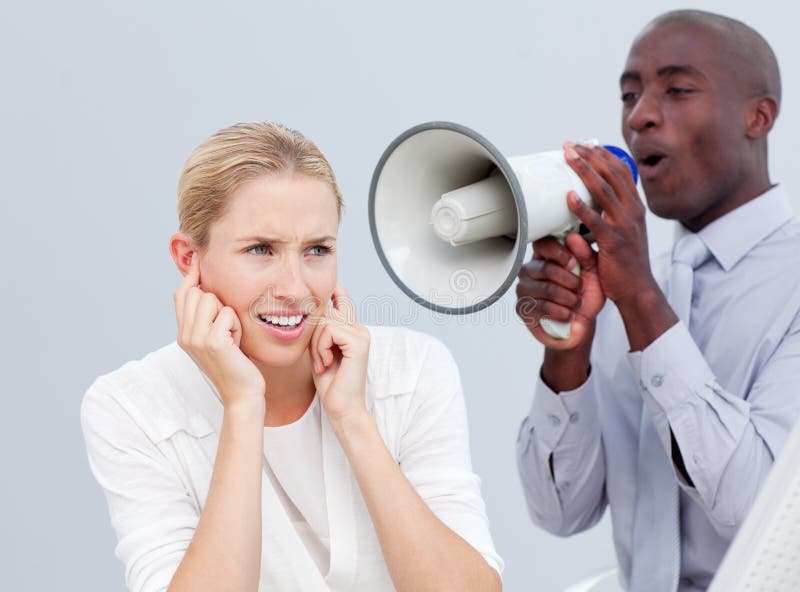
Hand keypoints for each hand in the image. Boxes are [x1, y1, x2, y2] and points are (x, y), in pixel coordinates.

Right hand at [174, 256, 264, 408]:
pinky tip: (237, 343)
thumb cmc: (236, 365)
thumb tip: (207, 287)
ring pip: (211, 299)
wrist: (242, 393)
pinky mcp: (212, 342)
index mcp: (184, 334)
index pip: (181, 294)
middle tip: (227, 327)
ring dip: (228, 314)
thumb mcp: (217, 338)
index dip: (191, 275)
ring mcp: (196, 339)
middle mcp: (185, 335)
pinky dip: (237, 326)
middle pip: (196, 292)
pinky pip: (227, 314)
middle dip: (217, 301)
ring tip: (232, 336)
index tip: (200, 258)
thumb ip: (208, 318)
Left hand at [309, 283, 370, 427]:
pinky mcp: (359, 342)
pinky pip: (329, 330)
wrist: (342, 407)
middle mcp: (359, 328)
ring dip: (316, 344)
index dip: (333, 288)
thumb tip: (309, 309)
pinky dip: (321, 347)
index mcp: (352, 329)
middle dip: (313, 334)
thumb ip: (319, 331)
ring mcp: (361, 334)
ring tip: (322, 363)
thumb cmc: (330, 383)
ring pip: (325, 320)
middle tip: (319, 358)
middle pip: (325, 310)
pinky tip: (327, 363)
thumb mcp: (319, 350)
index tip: (327, 283)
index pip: (342, 298)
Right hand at [516, 232, 604, 349]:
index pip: (542, 244)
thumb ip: (586, 255)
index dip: (559, 253)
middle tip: (580, 288)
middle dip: (570, 281)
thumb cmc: (585, 297)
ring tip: (576, 304)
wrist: (582, 325)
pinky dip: (562, 313)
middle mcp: (530, 271)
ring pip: (546, 289)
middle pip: (545, 269)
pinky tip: (568, 315)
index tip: (573, 263)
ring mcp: (524, 289)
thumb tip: (573, 237)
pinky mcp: (522, 309)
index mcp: (546, 257)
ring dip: (568, 299)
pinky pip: (542, 307)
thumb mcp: (593, 274)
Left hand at [563, 142, 660, 306]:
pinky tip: (569, 196)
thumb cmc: (625, 262)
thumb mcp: (622, 232)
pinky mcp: (614, 242)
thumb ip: (608, 216)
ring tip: (567, 157)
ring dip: (584, 171)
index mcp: (635, 206)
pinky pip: (596, 221)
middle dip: (590, 156)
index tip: (585, 144)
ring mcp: (625, 225)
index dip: (602, 155)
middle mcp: (633, 211)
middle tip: (569, 145)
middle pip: (611, 174)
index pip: (620, 171)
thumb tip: (585, 201)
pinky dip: (582, 207)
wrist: (637, 289)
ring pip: (604, 191)